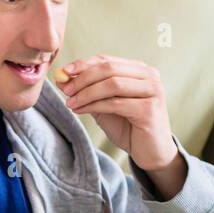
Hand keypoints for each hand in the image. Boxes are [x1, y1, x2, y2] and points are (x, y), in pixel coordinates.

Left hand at [57, 55, 186, 193]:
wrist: (150, 152)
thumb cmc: (128, 127)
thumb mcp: (103, 106)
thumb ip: (87, 91)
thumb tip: (61, 79)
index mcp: (139, 70)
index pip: (107, 60)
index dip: (84, 64)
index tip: (64, 71)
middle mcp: (149, 76)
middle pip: (109, 69)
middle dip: (83, 78)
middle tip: (66, 90)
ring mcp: (152, 91)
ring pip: (112, 84)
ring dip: (87, 93)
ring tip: (70, 103)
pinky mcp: (150, 109)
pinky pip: (116, 103)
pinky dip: (95, 105)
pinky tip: (80, 110)